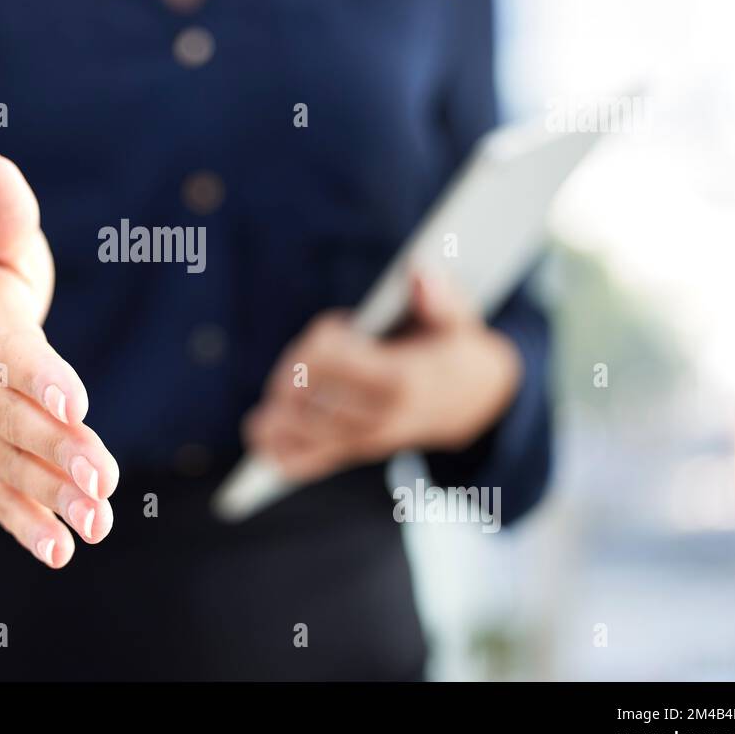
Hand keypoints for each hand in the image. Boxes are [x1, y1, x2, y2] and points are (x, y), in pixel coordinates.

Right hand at [0, 149, 118, 567]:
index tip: (78, 402)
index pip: (6, 351)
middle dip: (57, 450)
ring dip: (50, 496)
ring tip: (98, 522)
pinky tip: (63, 549)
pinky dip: (25, 525)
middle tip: (103, 477)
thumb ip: (2, 213)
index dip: (39, 376)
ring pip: (7, 465)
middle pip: (11, 419)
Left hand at [241, 273, 521, 482]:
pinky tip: (262, 441)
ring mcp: (369, 438)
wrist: (474, 401)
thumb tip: (420, 272)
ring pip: (306, 433)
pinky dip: (283, 454)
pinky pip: (313, 461)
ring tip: (261, 417)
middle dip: (293, 373)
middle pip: (313, 397)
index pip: (336, 361)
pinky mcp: (358, 450)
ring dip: (276, 420)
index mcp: (401, 379)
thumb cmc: (454, 350)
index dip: (321, 341)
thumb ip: (439, 297)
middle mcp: (382, 415)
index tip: (331, 328)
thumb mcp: (457, 320)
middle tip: (298, 360)